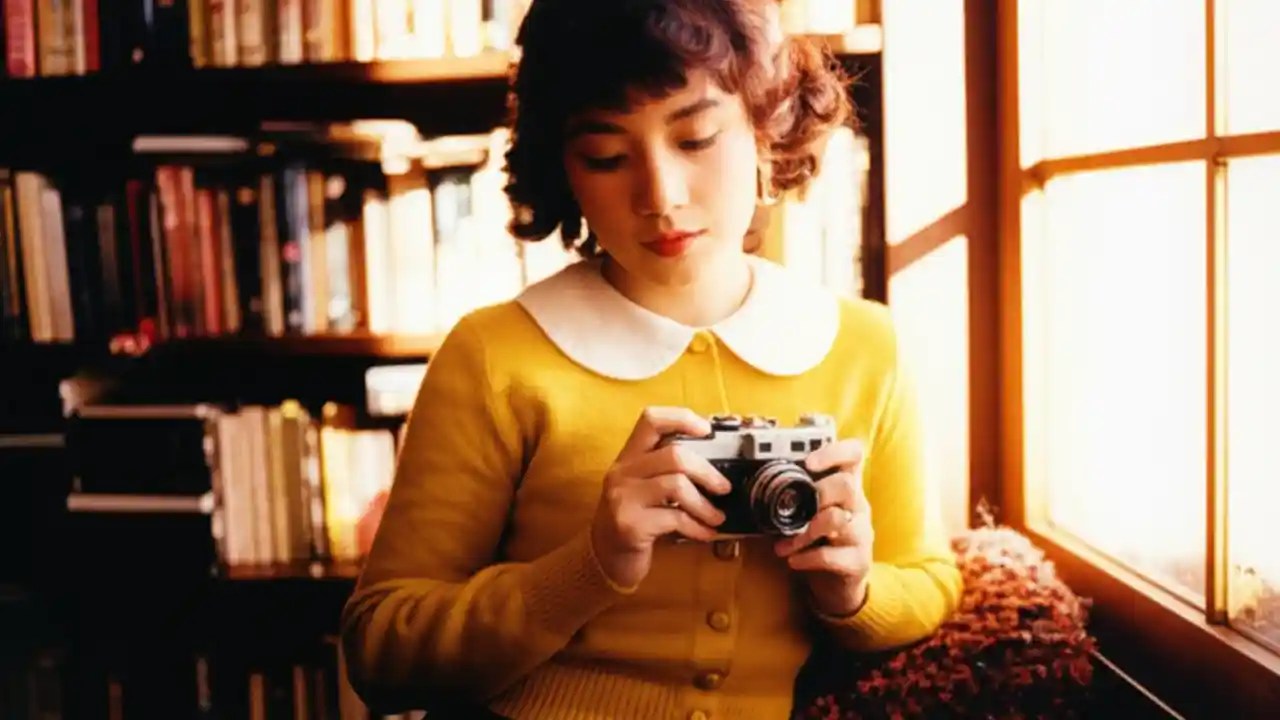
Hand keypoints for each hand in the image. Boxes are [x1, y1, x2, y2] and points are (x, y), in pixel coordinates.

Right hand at [590, 407, 731, 588]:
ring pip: (676, 485)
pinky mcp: (630, 525)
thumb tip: (715, 463)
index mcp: (628, 457)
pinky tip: (705, 533)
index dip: (681, 418)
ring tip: (717, 517)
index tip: (707, 430)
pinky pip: (674, 518)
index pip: (651, 420)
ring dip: (704, 504)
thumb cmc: (631, 518)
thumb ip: (665, 470)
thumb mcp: (641, 487)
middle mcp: (622, 472)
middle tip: (724, 488)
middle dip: (707, 472)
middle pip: (674, 455)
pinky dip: (697, 526)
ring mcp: (623, 498)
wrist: (604, 557)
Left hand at [773, 438, 872, 616]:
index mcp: (847, 487)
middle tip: (791, 508)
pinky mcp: (858, 561)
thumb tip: (758, 479)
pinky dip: (806, 557)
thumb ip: (797, 495)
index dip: (834, 451)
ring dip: (803, 531)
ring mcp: (861, 534)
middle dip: (815, 493)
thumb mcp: (811, 513)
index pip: (854, 455)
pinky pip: (831, 555)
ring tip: (783, 544)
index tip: (809, 461)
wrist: (837, 585)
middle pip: (846, 485)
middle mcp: (859, 506)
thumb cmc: (820, 541)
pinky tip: (793, 560)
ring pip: (837, 520)